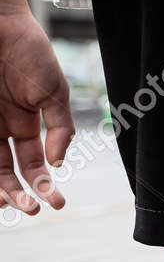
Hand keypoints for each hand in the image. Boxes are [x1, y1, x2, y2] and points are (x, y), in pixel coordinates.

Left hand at [0, 0, 73, 213]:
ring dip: (0, 190)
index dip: (44, 185)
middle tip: (31, 209)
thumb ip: (61, 127)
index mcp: (24, 125)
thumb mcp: (54, 92)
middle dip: (21, 194)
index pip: (33, 165)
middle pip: (7, 172)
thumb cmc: (29, 52)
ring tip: (11, 202)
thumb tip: (59, 161)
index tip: (57, 202)